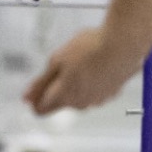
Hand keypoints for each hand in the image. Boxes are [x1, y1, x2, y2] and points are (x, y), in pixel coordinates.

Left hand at [23, 26, 151, 114]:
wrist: (125, 42)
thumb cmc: (91, 48)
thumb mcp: (57, 60)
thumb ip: (41, 82)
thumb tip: (27, 98)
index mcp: (64, 97)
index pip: (41, 109)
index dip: (36, 96)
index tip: (39, 83)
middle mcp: (81, 104)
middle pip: (62, 102)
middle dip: (60, 86)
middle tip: (65, 62)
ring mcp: (99, 99)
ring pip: (81, 95)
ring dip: (79, 82)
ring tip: (86, 59)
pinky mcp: (114, 91)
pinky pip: (98, 89)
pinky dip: (96, 79)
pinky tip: (99, 62)